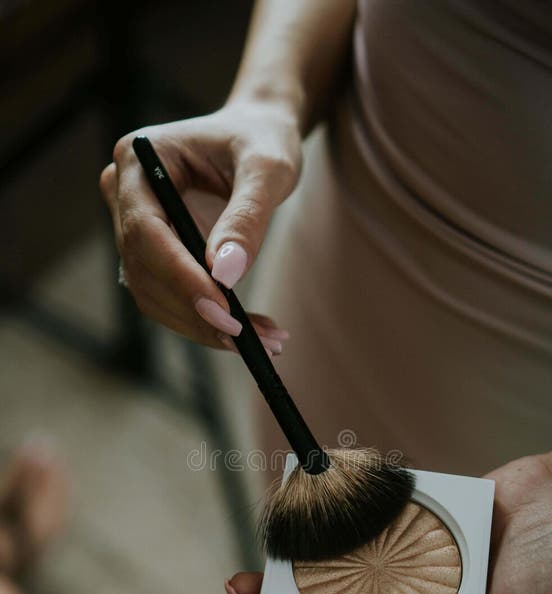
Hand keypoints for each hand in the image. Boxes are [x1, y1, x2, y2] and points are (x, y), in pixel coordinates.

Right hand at [100, 100, 301, 351]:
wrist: (256, 136)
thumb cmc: (262, 139)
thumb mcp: (268, 168)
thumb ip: (248, 216)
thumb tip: (225, 274)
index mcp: (141, 159)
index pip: (146, 231)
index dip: (181, 278)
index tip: (225, 313)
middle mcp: (124, 193)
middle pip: (144, 270)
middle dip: (197, 312)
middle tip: (254, 340)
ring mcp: (132, 225)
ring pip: (152, 295)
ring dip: (203, 327)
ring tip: (264, 341)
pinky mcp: (151, 253)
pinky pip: (168, 298)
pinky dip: (205, 321)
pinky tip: (250, 333)